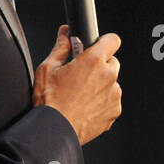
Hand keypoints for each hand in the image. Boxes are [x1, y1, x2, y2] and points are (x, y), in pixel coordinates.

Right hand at [33, 25, 121, 144]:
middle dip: (99, 65)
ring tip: (81, 94)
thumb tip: (65, 34)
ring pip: (112, 82)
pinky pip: (112, 100)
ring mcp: (114, 95)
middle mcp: (108, 76)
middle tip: (82, 74)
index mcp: (93, 61)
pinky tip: (85, 105)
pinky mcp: (115, 111)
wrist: (54, 130)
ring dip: (101, 84)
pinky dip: (102, 101)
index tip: (98, 45)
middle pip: (112, 62)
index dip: (104, 41)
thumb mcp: (48, 68)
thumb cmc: (50, 102)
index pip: (113, 40)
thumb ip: (61, 47)